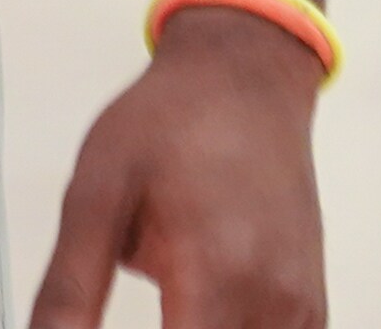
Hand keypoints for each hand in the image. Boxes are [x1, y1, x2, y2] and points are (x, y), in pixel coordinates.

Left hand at [29, 10, 325, 328]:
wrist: (245, 75)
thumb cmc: (167, 122)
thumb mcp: (95, 192)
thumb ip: (68, 291)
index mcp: (213, 275)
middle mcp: (270, 303)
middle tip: (149, 291)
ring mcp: (300, 310)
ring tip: (170, 295)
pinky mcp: (312, 308)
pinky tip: (198, 305)